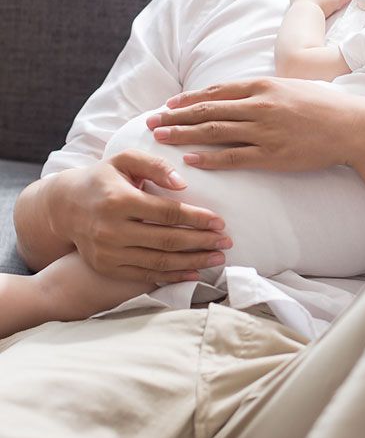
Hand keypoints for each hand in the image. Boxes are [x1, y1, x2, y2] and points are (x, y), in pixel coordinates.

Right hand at [52, 151, 230, 284]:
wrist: (65, 207)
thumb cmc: (103, 179)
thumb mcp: (125, 160)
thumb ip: (155, 165)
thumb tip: (183, 184)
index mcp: (119, 201)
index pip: (167, 213)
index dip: (196, 218)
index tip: (220, 221)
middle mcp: (111, 229)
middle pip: (166, 240)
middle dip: (201, 242)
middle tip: (226, 241)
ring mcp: (108, 252)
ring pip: (159, 261)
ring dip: (192, 262)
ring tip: (217, 258)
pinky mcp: (107, 267)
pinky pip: (145, 275)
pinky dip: (172, 276)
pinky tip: (193, 273)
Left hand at [146, 76, 364, 171]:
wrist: (352, 126)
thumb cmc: (323, 107)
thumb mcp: (290, 88)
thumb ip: (264, 91)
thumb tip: (240, 96)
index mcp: (263, 86)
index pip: (215, 92)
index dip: (188, 99)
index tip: (167, 104)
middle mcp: (259, 106)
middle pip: (207, 111)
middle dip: (175, 117)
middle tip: (150, 122)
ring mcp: (265, 131)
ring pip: (214, 133)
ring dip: (183, 135)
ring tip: (160, 138)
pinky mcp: (273, 155)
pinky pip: (233, 158)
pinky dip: (209, 158)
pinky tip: (189, 159)